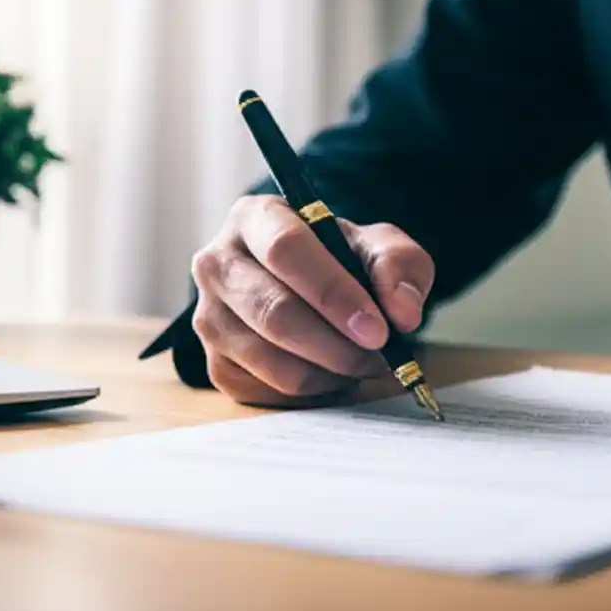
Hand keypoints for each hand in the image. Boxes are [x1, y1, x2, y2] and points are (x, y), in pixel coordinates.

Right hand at [190, 195, 433, 406]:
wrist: (305, 287)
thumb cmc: (339, 260)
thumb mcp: (377, 247)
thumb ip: (399, 266)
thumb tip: (402, 312)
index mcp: (255, 218)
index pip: (286, 250)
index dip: (334, 293)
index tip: (377, 329)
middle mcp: (218, 264)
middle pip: (274, 312)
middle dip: (337, 345)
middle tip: (379, 356)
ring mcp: (208, 317)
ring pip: (270, 360)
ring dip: (328, 372)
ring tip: (359, 362)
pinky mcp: (216, 363)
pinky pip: (266, 391)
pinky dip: (311, 392)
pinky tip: (330, 372)